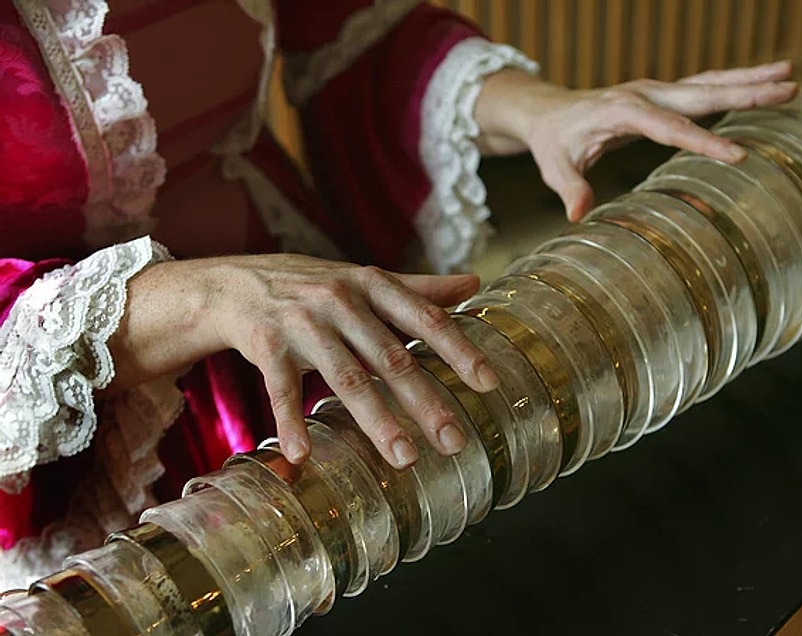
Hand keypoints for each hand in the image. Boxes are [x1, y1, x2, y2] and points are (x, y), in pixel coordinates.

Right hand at [108, 254, 499, 468]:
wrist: (234, 283)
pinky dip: (290, 420)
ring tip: (403, 458)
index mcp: (371, 284)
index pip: (424, 318)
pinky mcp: (266, 342)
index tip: (488, 383)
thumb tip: (475, 284)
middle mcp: (340, 299)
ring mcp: (302, 320)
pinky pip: (281, 387)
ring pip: (345, 376)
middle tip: (453, 441)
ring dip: (375, 418)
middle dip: (424, 400)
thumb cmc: (313, 285)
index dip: (458, 350)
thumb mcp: (365, 280)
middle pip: (389, 356)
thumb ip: (419, 288)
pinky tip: (303, 456)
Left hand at [476, 60, 798, 220]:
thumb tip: (578, 215)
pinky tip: (763, 80)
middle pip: (700, 93)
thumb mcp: (554, 168)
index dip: (703, 143)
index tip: (737, 157)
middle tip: (787, 90)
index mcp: (621, 111)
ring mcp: (654, 91)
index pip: (669, 127)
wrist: (548, 112)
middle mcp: (643, 94)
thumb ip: (570, 188)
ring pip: (708, 84)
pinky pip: (702, 88)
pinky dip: (734, 83)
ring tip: (791, 74)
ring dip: (749, 79)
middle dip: (745, 93)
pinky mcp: (661, 96)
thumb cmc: (553, 142)